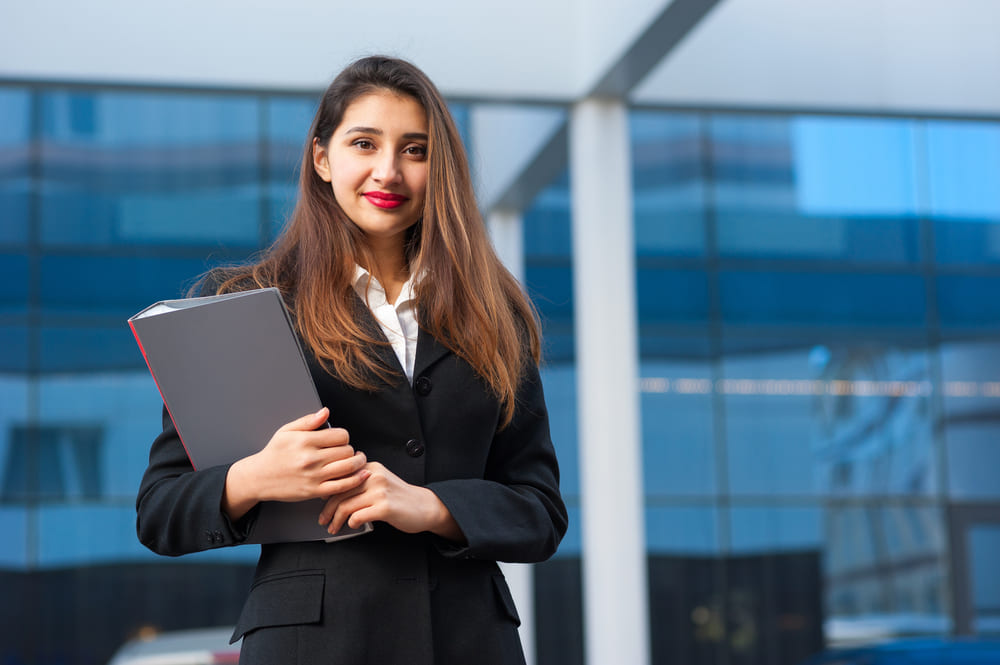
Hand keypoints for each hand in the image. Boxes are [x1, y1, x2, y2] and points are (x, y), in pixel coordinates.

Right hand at [223, 407, 368, 519]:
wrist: (259, 478)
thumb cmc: (274, 453)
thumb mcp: (286, 431)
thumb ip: (308, 421)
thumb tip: (326, 412)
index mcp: (305, 441)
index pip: (340, 435)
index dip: (343, 437)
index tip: (340, 440)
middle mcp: (310, 458)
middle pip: (347, 451)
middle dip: (350, 450)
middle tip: (346, 451)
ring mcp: (313, 476)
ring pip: (348, 467)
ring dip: (358, 463)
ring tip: (358, 460)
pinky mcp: (314, 491)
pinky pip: (342, 486)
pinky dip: (356, 480)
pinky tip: (361, 474)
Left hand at [318, 462, 463, 541]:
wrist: (425, 507)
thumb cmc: (401, 497)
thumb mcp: (380, 480)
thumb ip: (361, 480)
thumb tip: (333, 488)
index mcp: (370, 467)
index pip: (340, 477)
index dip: (326, 492)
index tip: (321, 502)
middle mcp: (373, 476)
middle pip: (339, 492)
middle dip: (327, 509)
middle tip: (323, 519)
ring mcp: (380, 491)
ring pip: (345, 505)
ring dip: (336, 520)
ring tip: (334, 527)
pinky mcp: (384, 507)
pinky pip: (358, 516)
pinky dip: (352, 523)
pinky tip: (353, 525)